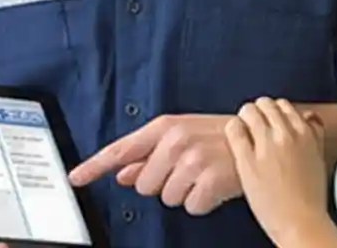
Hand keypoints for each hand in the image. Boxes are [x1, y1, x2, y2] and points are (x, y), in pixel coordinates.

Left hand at [68, 114, 240, 215]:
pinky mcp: (210, 180)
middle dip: (162, 184)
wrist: (261, 136)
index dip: (95, 166)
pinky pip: (191, 207)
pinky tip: (213, 185)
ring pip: (166, 199)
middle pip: (144, 186)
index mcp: (164, 128)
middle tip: (186, 170)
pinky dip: (202, 203)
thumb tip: (123, 173)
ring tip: (202, 175)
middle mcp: (174, 142)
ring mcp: (192, 161)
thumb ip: (148, 155)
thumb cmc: (219, 136)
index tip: (75, 178)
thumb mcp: (181, 137)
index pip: (120, 150)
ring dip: (183, 193)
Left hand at [225, 97, 331, 245]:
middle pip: (265, 104)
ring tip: (241, 133)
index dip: (272, 113)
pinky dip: (232, 130)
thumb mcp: (318, 159)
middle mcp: (287, 135)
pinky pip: (235, 130)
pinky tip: (233, 141)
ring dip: (243, 119)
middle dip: (257, 113)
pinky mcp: (248, 159)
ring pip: (249, 112)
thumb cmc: (310, 198)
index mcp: (306, 134)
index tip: (267, 122)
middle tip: (252, 126)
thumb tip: (310, 116)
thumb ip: (314, 135)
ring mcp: (267, 146)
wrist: (301, 223)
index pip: (283, 105)